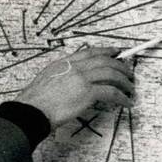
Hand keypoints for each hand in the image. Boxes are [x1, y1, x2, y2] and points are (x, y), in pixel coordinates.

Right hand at [16, 46, 135, 127]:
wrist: (32, 110)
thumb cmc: (36, 101)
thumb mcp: (47, 79)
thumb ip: (62, 76)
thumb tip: (74, 82)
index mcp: (63, 63)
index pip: (90, 52)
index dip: (106, 51)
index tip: (116, 52)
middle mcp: (74, 67)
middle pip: (105, 61)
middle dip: (121, 66)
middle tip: (129, 72)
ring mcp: (81, 79)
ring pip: (111, 74)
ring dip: (124, 81)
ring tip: (130, 88)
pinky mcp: (87, 93)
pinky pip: (112, 92)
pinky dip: (122, 97)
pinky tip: (126, 101)